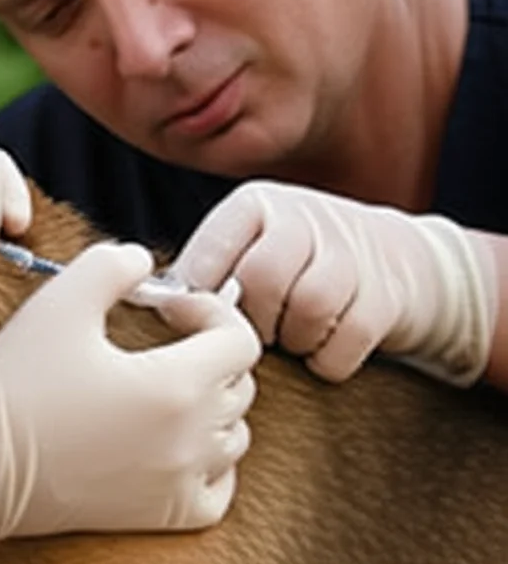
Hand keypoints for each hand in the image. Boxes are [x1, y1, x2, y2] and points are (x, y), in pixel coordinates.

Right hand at [0, 242, 260, 562]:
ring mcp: (177, 485)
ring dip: (212, 404)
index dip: (213, 311)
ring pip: (233, 437)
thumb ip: (113, 265)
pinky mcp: (158, 517)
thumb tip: (146, 264)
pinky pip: (218, 491)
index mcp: (175, 386)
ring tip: (168, 385)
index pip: (240, 341)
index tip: (171, 308)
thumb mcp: (59, 302)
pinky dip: (211, 463)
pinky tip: (175, 442)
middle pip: (240, 386)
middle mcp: (189, 441)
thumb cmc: (14, 384)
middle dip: (211, 351)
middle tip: (166, 339)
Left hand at [170, 181, 496, 385]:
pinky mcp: (388, 294)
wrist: (401, 259)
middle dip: (252, 319)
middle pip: (262, 277)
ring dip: (292, 338)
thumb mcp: (250, 245)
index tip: (196, 317)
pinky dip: (328, 359)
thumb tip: (161, 302)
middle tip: (253, 333)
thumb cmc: (299, 263)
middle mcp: (304, 217)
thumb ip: (208, 268)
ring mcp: (352, 252)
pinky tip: (320, 349)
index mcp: (256, 205)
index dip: (200, 291)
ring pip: (309, 305)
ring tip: (288, 337)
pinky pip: (347, 340)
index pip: (215, 245)